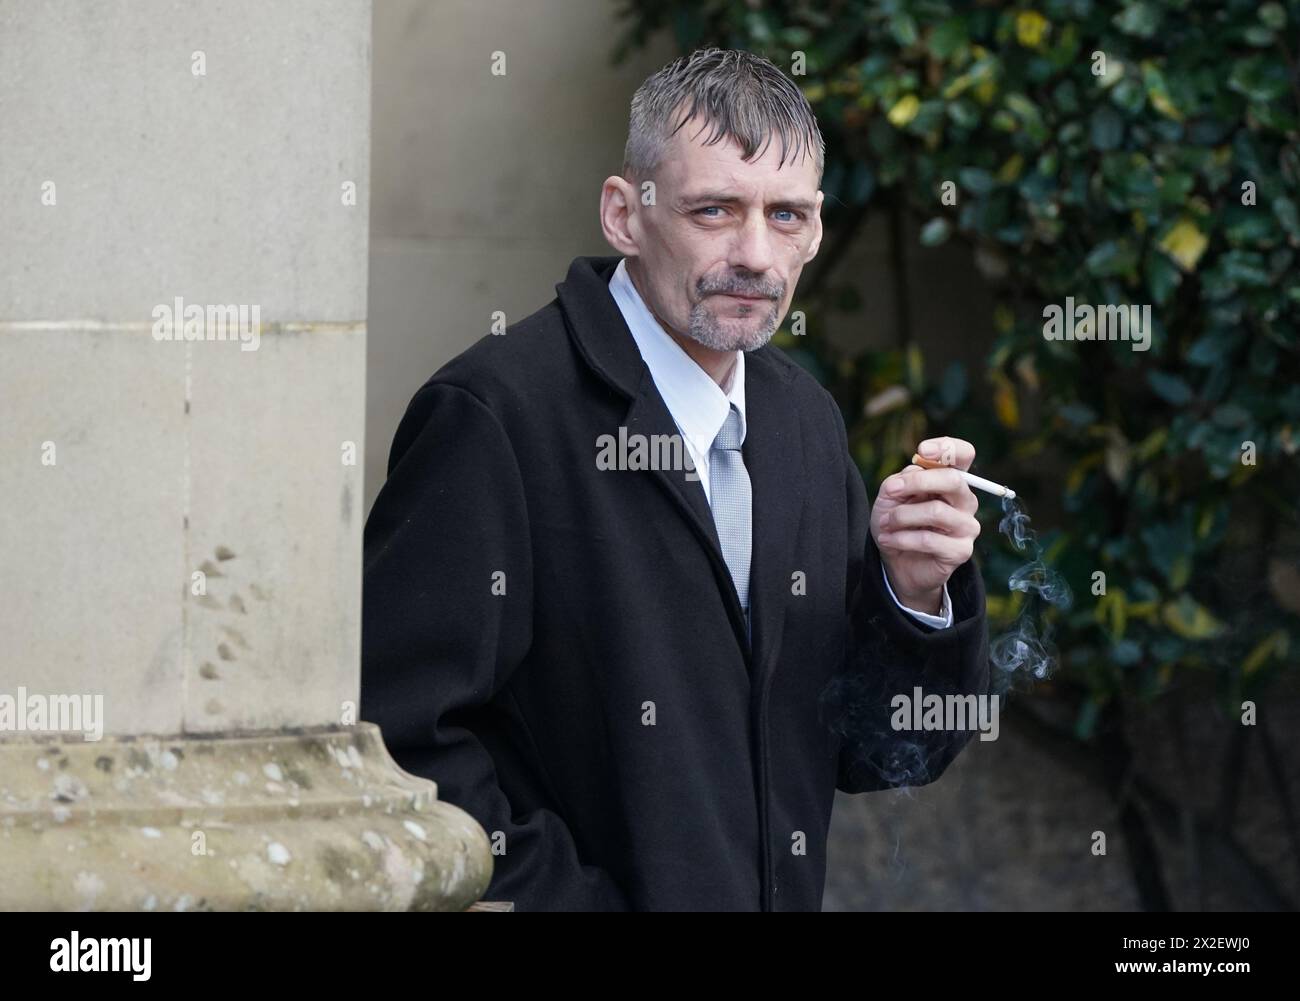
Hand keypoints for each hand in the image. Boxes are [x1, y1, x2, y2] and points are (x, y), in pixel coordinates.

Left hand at [871, 436, 980, 612]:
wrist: (896, 562)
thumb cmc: (897, 523)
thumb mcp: (892, 496)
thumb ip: (902, 479)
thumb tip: (915, 468)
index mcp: (951, 481)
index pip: (964, 454)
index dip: (948, 447)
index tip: (922, 450)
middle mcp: (966, 500)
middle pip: (953, 480)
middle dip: (917, 482)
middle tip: (890, 491)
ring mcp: (967, 526)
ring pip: (937, 511)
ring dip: (902, 516)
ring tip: (885, 524)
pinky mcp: (961, 551)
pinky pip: (929, 539)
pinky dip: (901, 538)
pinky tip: (887, 540)